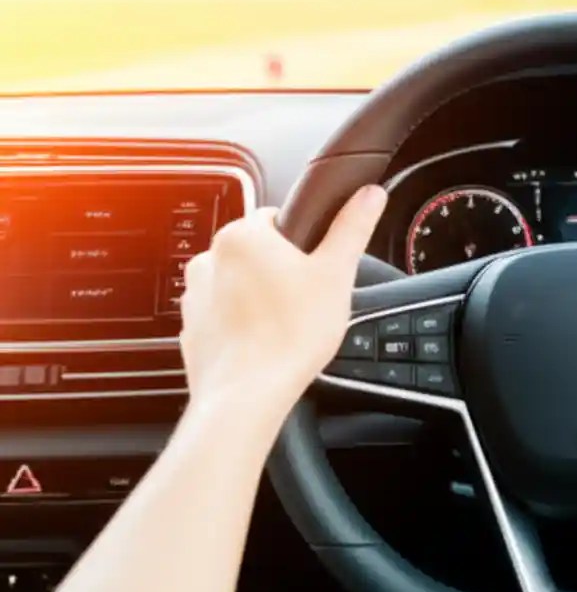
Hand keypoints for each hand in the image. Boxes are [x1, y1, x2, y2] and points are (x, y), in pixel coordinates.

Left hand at [178, 185, 386, 422]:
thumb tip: (369, 195)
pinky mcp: (192, 329)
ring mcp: (195, 296)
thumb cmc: (289, 337)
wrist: (247, 395)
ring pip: (239, 285)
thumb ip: (352, 228)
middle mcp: (209, 259)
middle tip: (307, 301)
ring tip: (285, 325)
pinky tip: (264, 343)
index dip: (303, 243)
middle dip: (281, 272)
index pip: (276, 218)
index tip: (316, 268)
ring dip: (259, 298)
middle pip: (257, 253)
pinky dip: (242, 326)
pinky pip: (223, 317)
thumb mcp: (336, 275)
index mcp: (242, 235)